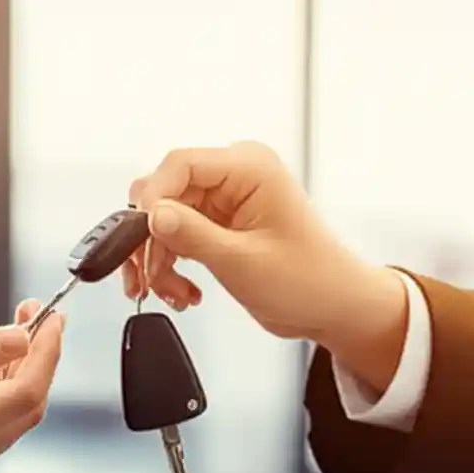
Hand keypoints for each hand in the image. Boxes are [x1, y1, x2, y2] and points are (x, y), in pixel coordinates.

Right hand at [125, 141, 407, 390]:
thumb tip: (151, 215)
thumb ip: (192, 235)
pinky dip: (170, 265)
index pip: (180, 164)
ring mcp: (226, 200)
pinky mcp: (219, 224)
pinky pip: (177, 235)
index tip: (140, 236)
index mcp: (250, 168)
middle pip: (166, 192)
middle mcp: (236, 176)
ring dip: (158, 259)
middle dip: (150, 238)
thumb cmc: (310, 281)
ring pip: (165, 218)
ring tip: (170, 292)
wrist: (333, 307)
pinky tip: (182, 291)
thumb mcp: (243, 262)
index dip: (153, 199)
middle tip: (147, 275)